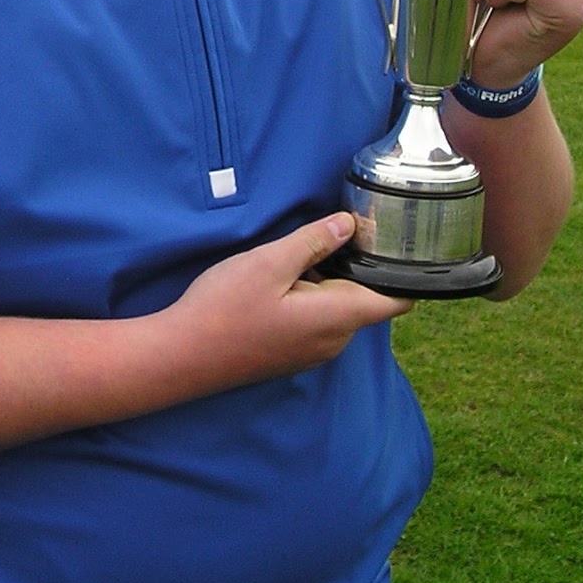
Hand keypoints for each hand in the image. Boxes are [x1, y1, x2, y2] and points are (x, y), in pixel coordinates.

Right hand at [163, 213, 411, 390]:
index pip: (397, 299)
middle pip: (364, 297)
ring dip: (322, 281)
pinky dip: (306, 298)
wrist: (181, 357)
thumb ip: (314, 242)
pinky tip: (273, 284)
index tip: (388, 239)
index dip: (400, 269)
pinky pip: (316, 321)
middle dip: (350, 267)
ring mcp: (312, 352)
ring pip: (337, 307)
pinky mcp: (292, 355)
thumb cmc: (225, 308)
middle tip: (320, 236)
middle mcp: (334, 341)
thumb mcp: (269, 262)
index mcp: (338, 317)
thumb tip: (350, 224)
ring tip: (288, 259)